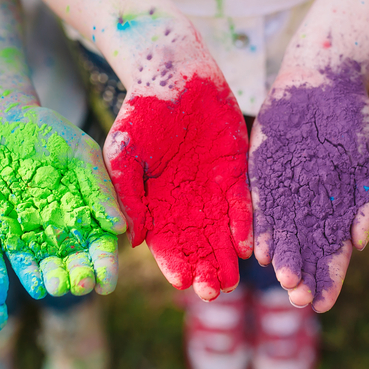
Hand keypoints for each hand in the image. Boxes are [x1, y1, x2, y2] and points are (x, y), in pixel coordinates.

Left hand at [0, 105, 125, 298]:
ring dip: (55, 278)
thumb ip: (100, 190)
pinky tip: (34, 286)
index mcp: (88, 211)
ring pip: (48, 263)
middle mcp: (64, 227)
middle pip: (76, 260)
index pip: (100, 246)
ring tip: (58, 288)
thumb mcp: (82, 156)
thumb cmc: (50, 133)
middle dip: (81, 276)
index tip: (108, 282)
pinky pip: (18, 256)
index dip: (105, 265)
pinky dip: (27, 271)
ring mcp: (35, 229)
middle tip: (83, 285)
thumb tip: (120, 228)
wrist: (3, 121)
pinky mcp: (7, 228)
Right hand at [104, 73, 251, 300]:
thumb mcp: (123, 153)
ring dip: (225, 256)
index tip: (182, 282)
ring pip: (221, 231)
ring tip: (233, 281)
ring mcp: (212, 189)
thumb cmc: (139, 113)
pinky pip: (242, 204)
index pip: (166, 242)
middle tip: (214, 291)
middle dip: (204, 268)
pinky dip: (244, 225)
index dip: (174, 262)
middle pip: (197, 244)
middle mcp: (185, 202)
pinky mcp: (235, 172)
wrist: (174, 76)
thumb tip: (131, 239)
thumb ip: (127, 195)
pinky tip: (246, 246)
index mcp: (156, 202)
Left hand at [250, 60, 368, 311]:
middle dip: (302, 276)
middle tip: (299, 299)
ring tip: (282, 280)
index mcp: (337, 210)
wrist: (324, 82)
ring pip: (281, 235)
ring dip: (281, 259)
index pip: (332, 256)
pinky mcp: (262, 176)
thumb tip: (359, 240)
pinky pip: (260, 207)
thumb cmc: (355, 121)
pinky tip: (258, 250)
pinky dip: (259, 228)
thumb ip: (367, 200)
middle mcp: (309, 208)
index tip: (323, 305)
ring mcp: (285, 194)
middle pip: (304, 252)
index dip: (328, 281)